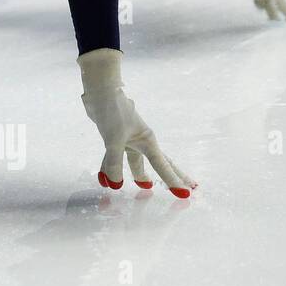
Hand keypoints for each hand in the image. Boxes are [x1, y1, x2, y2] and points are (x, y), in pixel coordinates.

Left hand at [77, 49, 196, 198]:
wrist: (100, 91)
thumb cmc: (112, 112)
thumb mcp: (113, 139)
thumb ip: (114, 162)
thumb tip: (115, 184)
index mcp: (147, 141)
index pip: (162, 165)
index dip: (172, 181)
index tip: (186, 194)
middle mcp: (141, 141)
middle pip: (158, 163)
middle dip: (169, 176)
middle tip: (185, 189)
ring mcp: (128, 139)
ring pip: (135, 161)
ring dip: (137, 174)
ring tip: (145, 187)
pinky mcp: (114, 137)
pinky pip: (115, 157)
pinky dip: (110, 167)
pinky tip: (105, 178)